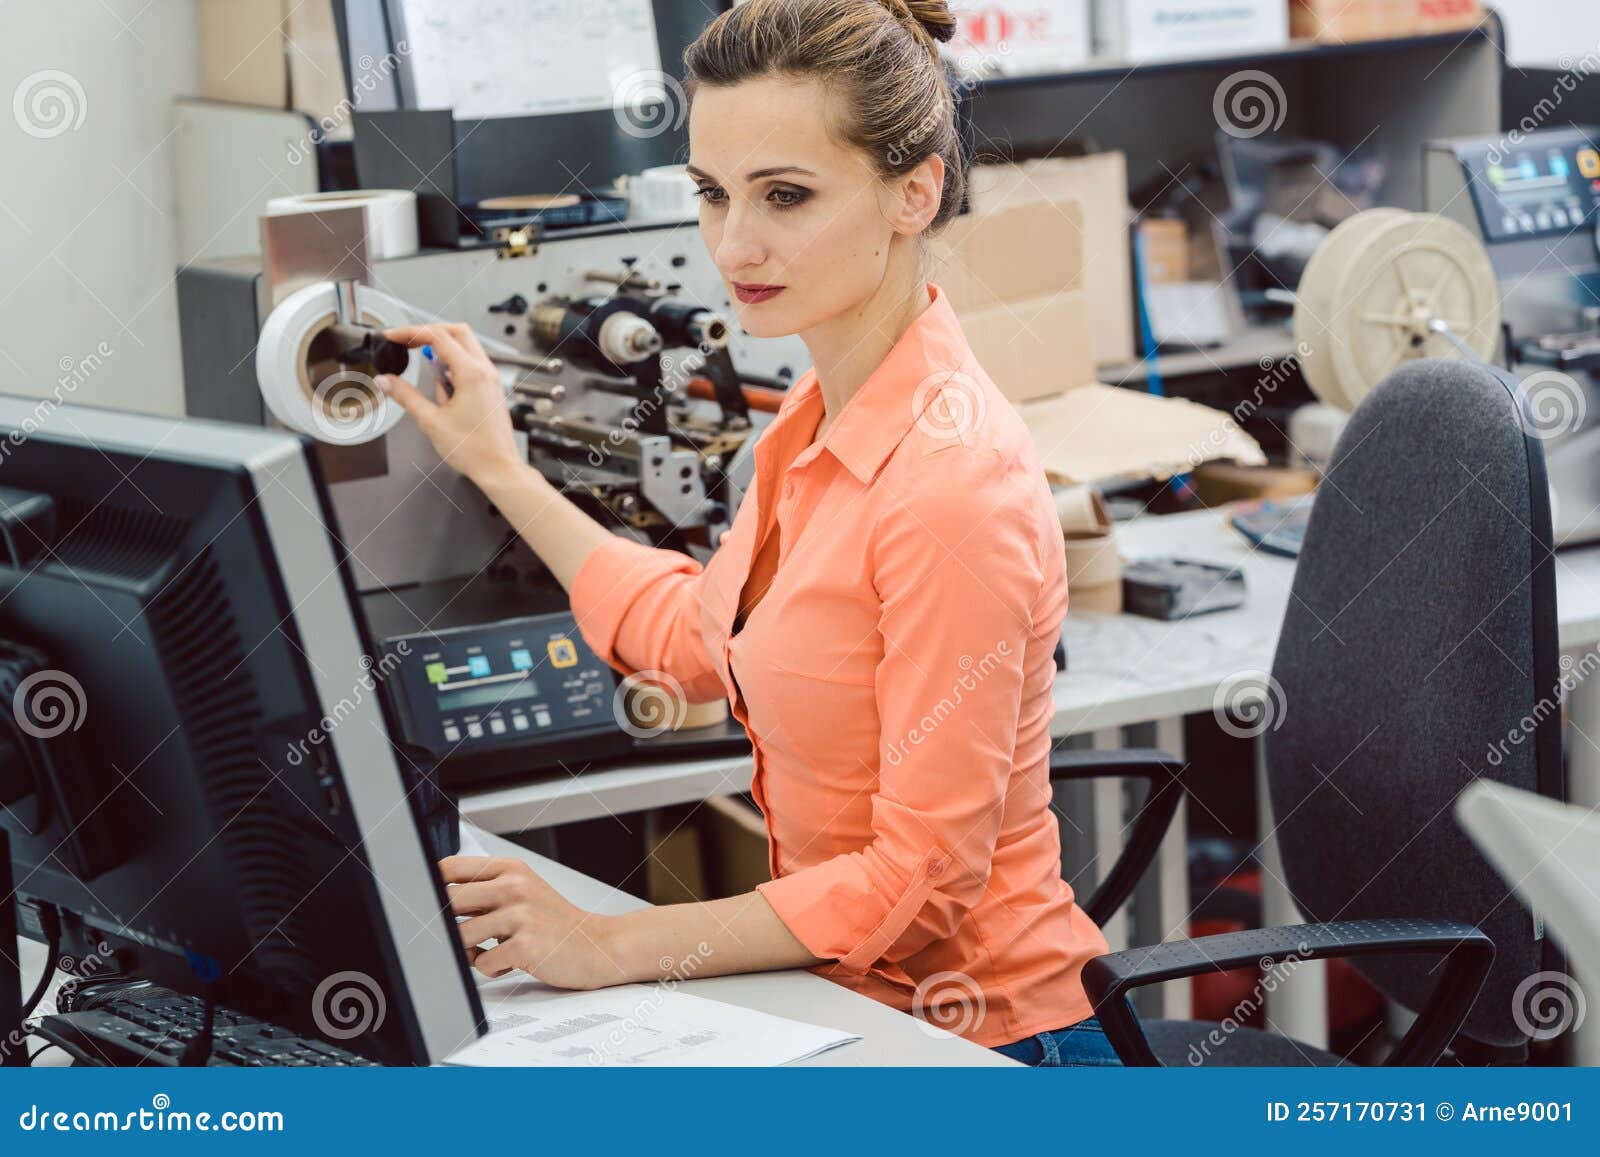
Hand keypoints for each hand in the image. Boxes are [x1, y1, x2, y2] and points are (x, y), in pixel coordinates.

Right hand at [377, 323, 521, 482]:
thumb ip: (406, 396)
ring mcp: (491, 378)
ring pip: (466, 347)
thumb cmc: (474, 450)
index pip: (438, 336)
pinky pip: (471, 365)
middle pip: (456, 331)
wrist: (499, 468)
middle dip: (429, 333)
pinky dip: (453, 369)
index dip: (411, 333)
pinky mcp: (491, 387)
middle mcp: (486, 371)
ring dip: (443, 355)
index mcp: (472, 374)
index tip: (394, 336)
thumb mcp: (431, 421)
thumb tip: (386, 381)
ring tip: (436, 391)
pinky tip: (446, 395)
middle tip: (408, 343)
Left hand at [441, 855, 625, 989]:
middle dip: (447, 924)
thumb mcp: (521, 892)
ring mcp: (520, 915)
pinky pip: (482, 963)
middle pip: (449, 900)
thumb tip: (435, 900)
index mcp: (509, 869)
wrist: (596, 944)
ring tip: (490, 950)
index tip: (428, 903)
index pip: (450, 868)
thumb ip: (483, 891)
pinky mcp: (525, 945)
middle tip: (463, 934)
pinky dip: (491, 968)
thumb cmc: (554, 921)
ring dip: (469, 952)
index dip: (431, 887)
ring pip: (461, 936)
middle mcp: (514, 887)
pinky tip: (510, 961)